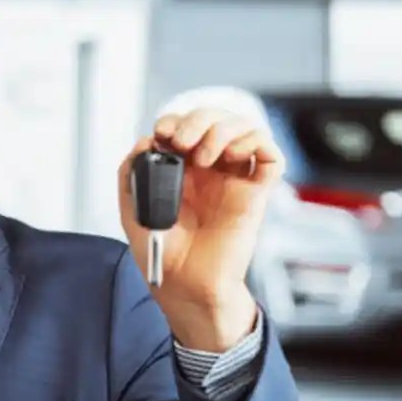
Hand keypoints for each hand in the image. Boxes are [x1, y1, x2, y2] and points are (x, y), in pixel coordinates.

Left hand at [117, 108, 285, 350]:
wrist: (184, 283)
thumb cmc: (161, 251)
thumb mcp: (132, 209)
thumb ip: (130, 174)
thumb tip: (144, 141)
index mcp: (182, 169)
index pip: (187, 123)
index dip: (176, 119)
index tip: (162, 134)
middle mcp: (210, 169)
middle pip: (217, 117)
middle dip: (198, 118)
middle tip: (181, 141)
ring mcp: (234, 178)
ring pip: (246, 127)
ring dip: (224, 129)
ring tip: (204, 157)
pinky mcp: (256, 193)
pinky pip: (271, 155)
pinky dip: (255, 143)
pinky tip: (231, 158)